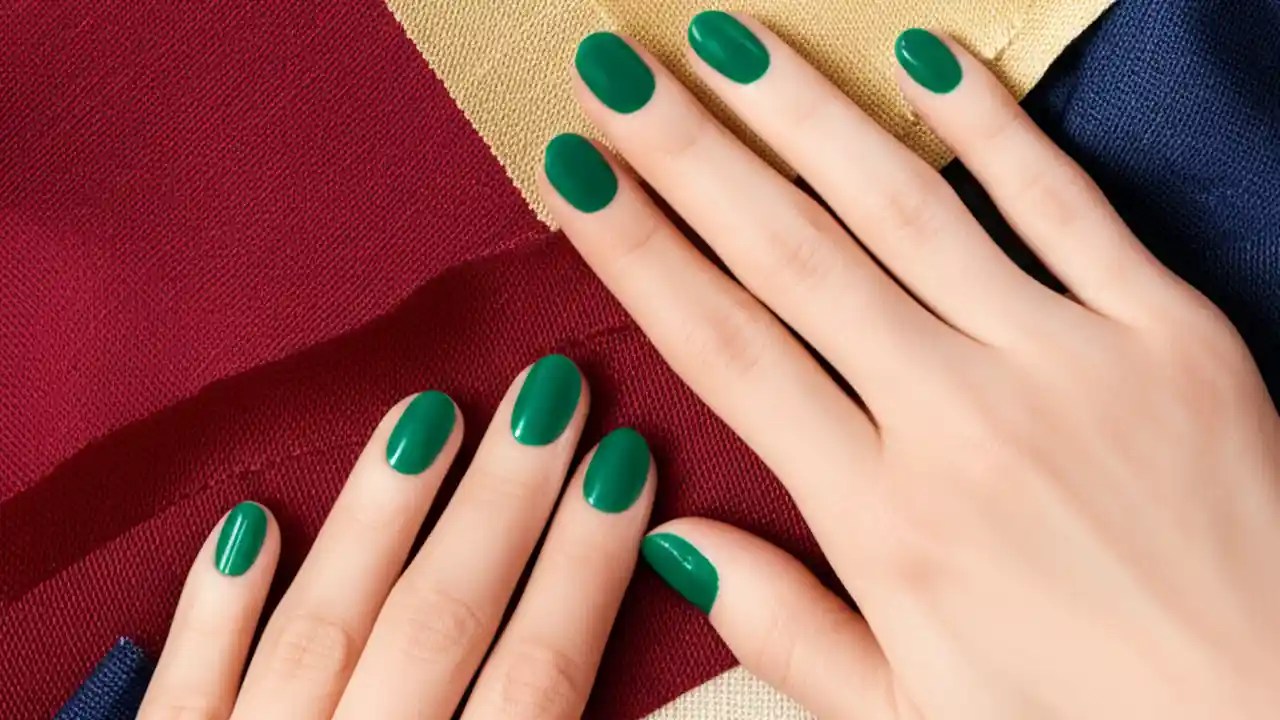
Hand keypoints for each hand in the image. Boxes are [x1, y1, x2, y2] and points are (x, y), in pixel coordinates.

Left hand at [137, 356, 655, 718]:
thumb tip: (621, 667)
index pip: (539, 677)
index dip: (588, 567)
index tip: (625, 466)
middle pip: (441, 625)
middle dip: (504, 502)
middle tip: (551, 390)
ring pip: (321, 631)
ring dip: (379, 516)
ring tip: (427, 410)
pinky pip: (185, 691)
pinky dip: (212, 611)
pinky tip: (250, 522)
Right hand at [540, 15, 1279, 718]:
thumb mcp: (906, 716)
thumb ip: (782, 626)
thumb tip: (666, 534)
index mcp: (883, 519)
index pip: (727, 350)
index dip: (637, 250)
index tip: (574, 171)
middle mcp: (960, 421)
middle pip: (792, 257)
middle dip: (688, 152)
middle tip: (614, 70)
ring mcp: (1069, 362)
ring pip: (905, 207)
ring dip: (805, 114)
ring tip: (725, 39)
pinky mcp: (1171, 331)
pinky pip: (1065, 203)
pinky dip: (994, 125)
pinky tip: (923, 59)